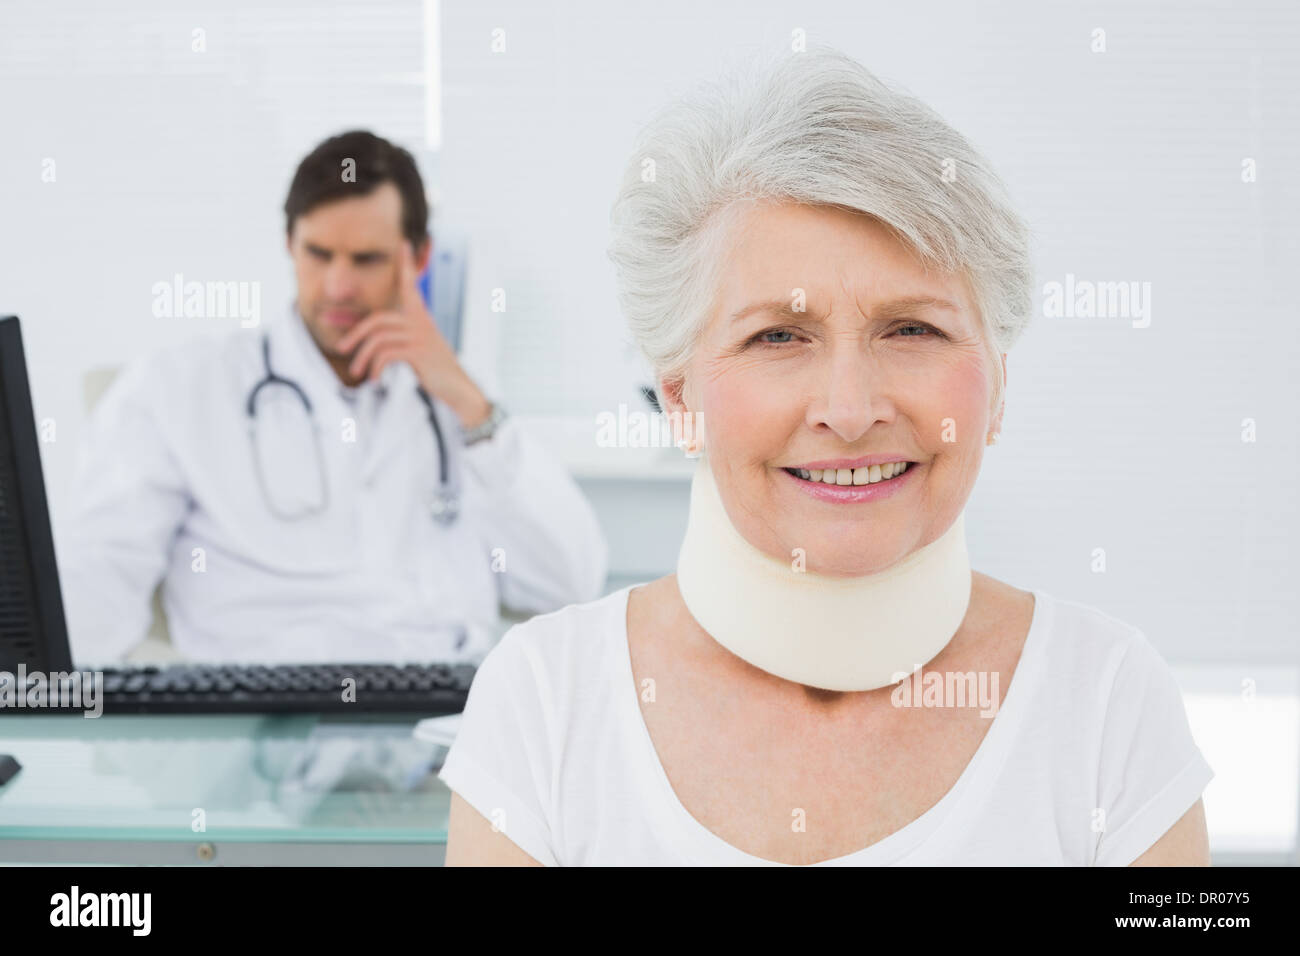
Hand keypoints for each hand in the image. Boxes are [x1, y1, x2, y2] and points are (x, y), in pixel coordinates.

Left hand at [336, 240, 490, 428]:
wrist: (457, 388)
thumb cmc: (436, 370)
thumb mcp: (419, 349)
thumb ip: (401, 338)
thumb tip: (375, 338)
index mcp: (421, 318)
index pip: (411, 285)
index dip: (407, 265)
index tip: (404, 243)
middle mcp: (421, 322)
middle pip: (377, 319)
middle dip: (355, 334)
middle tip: (341, 349)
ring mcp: (420, 336)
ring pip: (378, 339)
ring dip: (363, 357)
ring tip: (357, 373)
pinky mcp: (418, 352)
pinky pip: (387, 354)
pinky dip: (376, 367)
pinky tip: (375, 380)